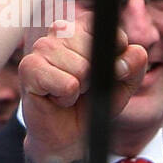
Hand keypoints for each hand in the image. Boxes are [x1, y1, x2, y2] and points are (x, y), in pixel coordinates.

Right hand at [20, 20, 147, 162]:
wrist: (67, 134)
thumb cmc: (92, 103)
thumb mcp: (122, 84)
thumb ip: (134, 65)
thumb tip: (123, 61)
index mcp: (80, 29)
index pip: (103, 28)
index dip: (113, 51)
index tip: (107, 69)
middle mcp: (58, 32)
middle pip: (93, 50)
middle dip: (94, 76)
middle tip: (82, 86)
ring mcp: (41, 47)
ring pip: (81, 69)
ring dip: (79, 89)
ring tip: (67, 92)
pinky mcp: (29, 67)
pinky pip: (67, 84)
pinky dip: (66, 98)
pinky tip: (54, 97)